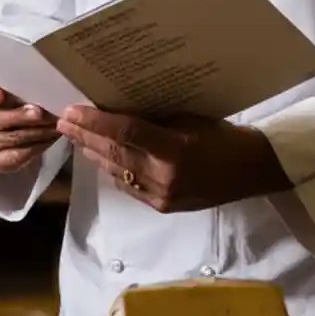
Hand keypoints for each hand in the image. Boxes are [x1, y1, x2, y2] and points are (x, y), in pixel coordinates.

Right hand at [0, 77, 58, 172]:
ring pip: (4, 138)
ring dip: (32, 132)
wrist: (15, 121)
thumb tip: (40, 87)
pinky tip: (48, 139)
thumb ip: (18, 83)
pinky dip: (33, 149)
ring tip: (52, 125)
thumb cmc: (15, 94)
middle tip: (39, 113)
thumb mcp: (14, 84)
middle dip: (15, 116)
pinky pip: (11, 158)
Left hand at [57, 105, 292, 212]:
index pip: (124, 132)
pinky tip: (101, 156)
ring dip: (94, 152)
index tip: (72, 110)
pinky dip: (112, 169)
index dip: (94, 122)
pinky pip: (128, 185)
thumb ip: (154, 119)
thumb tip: (117, 108)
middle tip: (63, 120)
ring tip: (75, 135)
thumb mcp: (190, 119)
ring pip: (116, 171)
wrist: (252, 170)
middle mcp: (164, 176)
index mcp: (174, 150)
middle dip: (85, 136)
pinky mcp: (162, 207)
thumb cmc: (223, 136)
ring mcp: (161, 196)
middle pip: (114, 153)